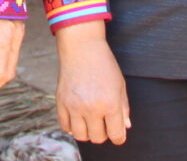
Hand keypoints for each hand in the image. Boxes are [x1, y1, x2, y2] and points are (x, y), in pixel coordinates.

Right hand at [54, 22, 130, 144]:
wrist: (82, 47)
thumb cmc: (104, 64)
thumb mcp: (120, 85)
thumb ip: (123, 108)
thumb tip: (125, 127)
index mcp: (110, 104)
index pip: (116, 135)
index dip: (118, 137)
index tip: (117, 132)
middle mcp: (92, 108)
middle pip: (98, 138)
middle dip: (103, 133)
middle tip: (103, 121)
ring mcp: (75, 106)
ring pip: (81, 136)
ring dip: (87, 132)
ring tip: (90, 120)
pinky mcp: (61, 103)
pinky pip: (65, 127)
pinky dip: (72, 126)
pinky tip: (77, 117)